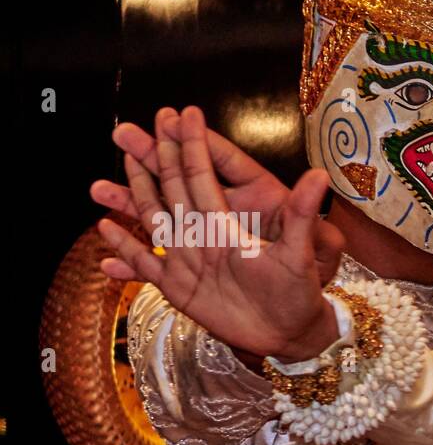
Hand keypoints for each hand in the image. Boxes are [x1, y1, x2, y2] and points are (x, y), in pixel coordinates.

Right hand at [89, 105, 339, 289]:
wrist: (288, 330)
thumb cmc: (301, 288)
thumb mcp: (305, 251)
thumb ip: (304, 214)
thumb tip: (321, 175)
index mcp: (236, 215)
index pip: (211, 170)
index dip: (195, 143)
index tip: (176, 114)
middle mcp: (209, 228)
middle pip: (173, 185)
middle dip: (148, 160)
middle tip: (124, 132)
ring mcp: (191, 254)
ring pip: (153, 219)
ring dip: (127, 202)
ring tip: (99, 186)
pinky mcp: (179, 284)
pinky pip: (147, 265)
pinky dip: (126, 254)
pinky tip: (104, 234)